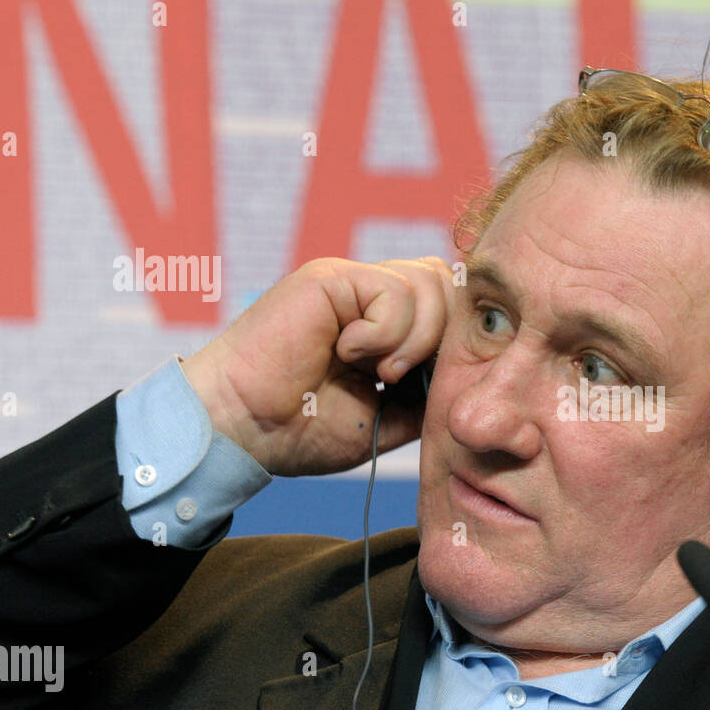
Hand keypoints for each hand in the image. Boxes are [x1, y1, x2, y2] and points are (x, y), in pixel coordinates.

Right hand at [180, 257, 450, 475]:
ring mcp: (352, 285)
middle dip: (443, 338)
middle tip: (403, 379)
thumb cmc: (301, 431)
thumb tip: (464, 380)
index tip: (432, 383)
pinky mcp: (333, 278)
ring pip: (428, 284)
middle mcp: (369, 299)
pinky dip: (384, 333)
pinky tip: (347, 353)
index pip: (447, 307)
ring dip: (414, 339)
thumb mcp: (384, 420)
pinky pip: (394, 291)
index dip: (455, 340)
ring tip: (377, 372)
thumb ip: (423, 396)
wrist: (245, 429)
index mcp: (382, 328)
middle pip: (446, 286)